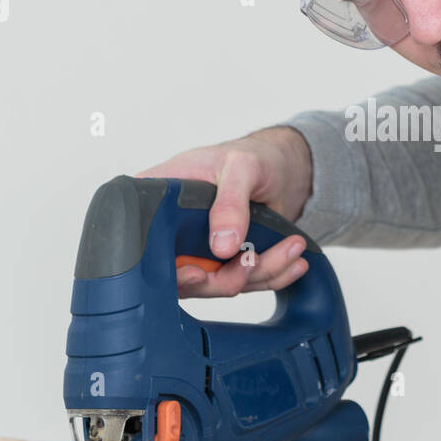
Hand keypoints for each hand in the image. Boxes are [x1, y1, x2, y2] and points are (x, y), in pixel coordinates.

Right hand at [137, 126, 314, 297]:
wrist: (282, 168)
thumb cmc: (252, 156)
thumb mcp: (240, 167)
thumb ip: (229, 202)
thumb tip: (222, 245)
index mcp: (159, 202)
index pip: (147, 246)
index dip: (168, 270)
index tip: (197, 273)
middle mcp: (173, 232)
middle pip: (182, 277)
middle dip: (222, 279)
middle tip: (252, 261)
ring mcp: (199, 252)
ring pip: (219, 284)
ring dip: (259, 273)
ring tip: (290, 249)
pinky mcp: (226, 264)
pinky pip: (246, 282)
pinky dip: (273, 276)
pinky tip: (293, 263)